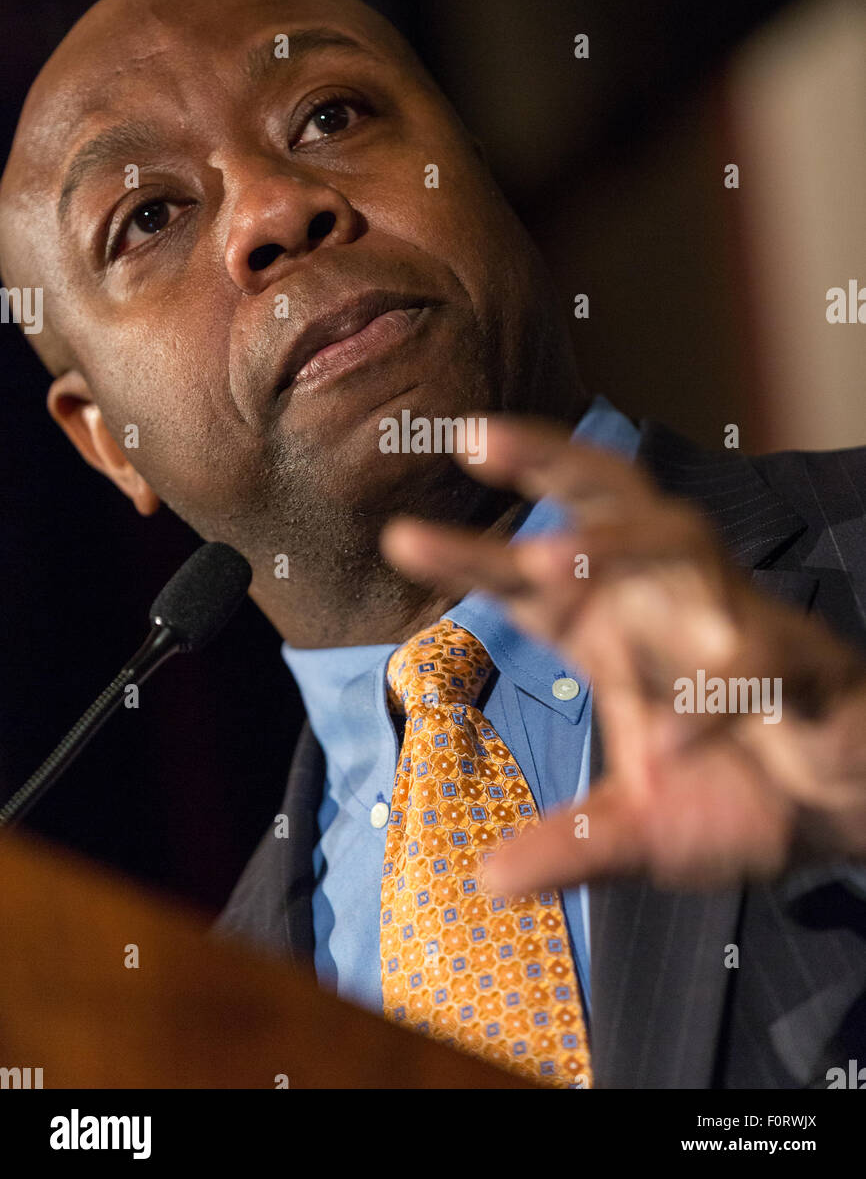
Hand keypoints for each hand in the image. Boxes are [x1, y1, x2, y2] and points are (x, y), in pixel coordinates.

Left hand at [380, 416, 865, 894]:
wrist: (839, 810)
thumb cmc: (732, 792)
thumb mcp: (637, 832)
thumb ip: (570, 848)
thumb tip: (486, 883)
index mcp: (611, 629)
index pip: (527, 578)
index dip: (467, 556)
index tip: (399, 538)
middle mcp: (661, 604)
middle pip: (602, 499)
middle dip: (542, 459)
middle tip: (473, 437)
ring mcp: (730, 616)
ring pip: (676, 538)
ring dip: (614, 544)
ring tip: (542, 559)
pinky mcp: (793, 656)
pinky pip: (752, 654)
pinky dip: (711, 691)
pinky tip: (672, 737)